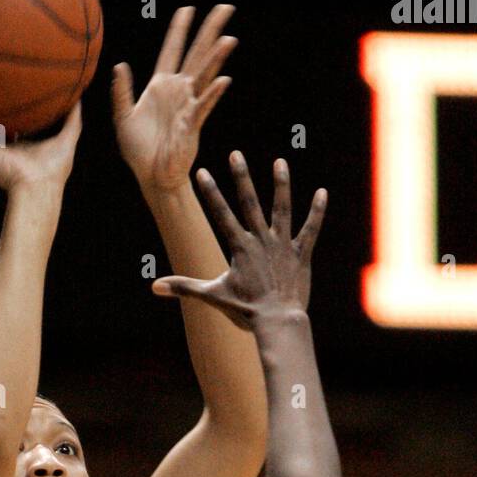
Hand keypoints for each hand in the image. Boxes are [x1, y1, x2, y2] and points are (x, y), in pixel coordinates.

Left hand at [113, 5, 235, 194]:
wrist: (152, 176)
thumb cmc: (139, 150)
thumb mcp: (123, 117)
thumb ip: (121, 91)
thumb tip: (120, 64)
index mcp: (160, 86)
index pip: (172, 50)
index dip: (179, 29)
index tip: (188, 8)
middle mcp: (178, 91)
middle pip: (197, 54)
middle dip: (210, 30)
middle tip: (226, 8)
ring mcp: (187, 106)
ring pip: (204, 75)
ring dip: (216, 58)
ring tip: (229, 38)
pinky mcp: (192, 125)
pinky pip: (203, 106)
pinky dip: (212, 93)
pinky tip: (223, 80)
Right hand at [152, 153, 326, 327]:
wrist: (277, 322)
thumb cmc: (245, 311)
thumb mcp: (212, 296)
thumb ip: (184, 287)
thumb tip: (154, 288)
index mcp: (240, 248)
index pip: (221, 215)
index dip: (210, 193)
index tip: (201, 172)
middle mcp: (261, 241)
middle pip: (250, 203)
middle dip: (241, 177)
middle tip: (236, 154)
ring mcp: (282, 246)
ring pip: (281, 209)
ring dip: (280, 185)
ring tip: (280, 162)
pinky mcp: (300, 254)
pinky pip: (310, 229)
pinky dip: (317, 211)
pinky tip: (322, 192)